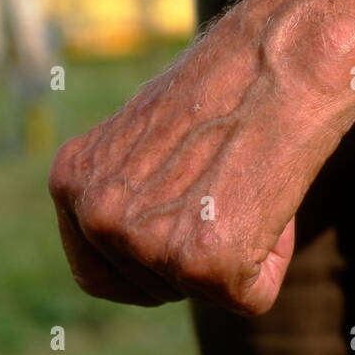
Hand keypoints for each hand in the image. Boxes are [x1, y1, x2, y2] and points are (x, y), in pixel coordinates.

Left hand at [48, 0, 354, 313]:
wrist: (284, 60)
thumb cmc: (232, 84)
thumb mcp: (147, 132)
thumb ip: (130, 186)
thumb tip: (142, 238)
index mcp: (71, 181)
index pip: (96, 271)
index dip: (150, 264)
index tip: (185, 234)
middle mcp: (97, 216)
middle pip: (150, 288)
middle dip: (197, 258)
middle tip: (232, 191)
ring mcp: (147, 243)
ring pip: (201, 293)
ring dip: (241, 252)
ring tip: (253, 182)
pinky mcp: (205, 264)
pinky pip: (250, 295)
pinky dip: (275, 259)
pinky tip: (274, 200)